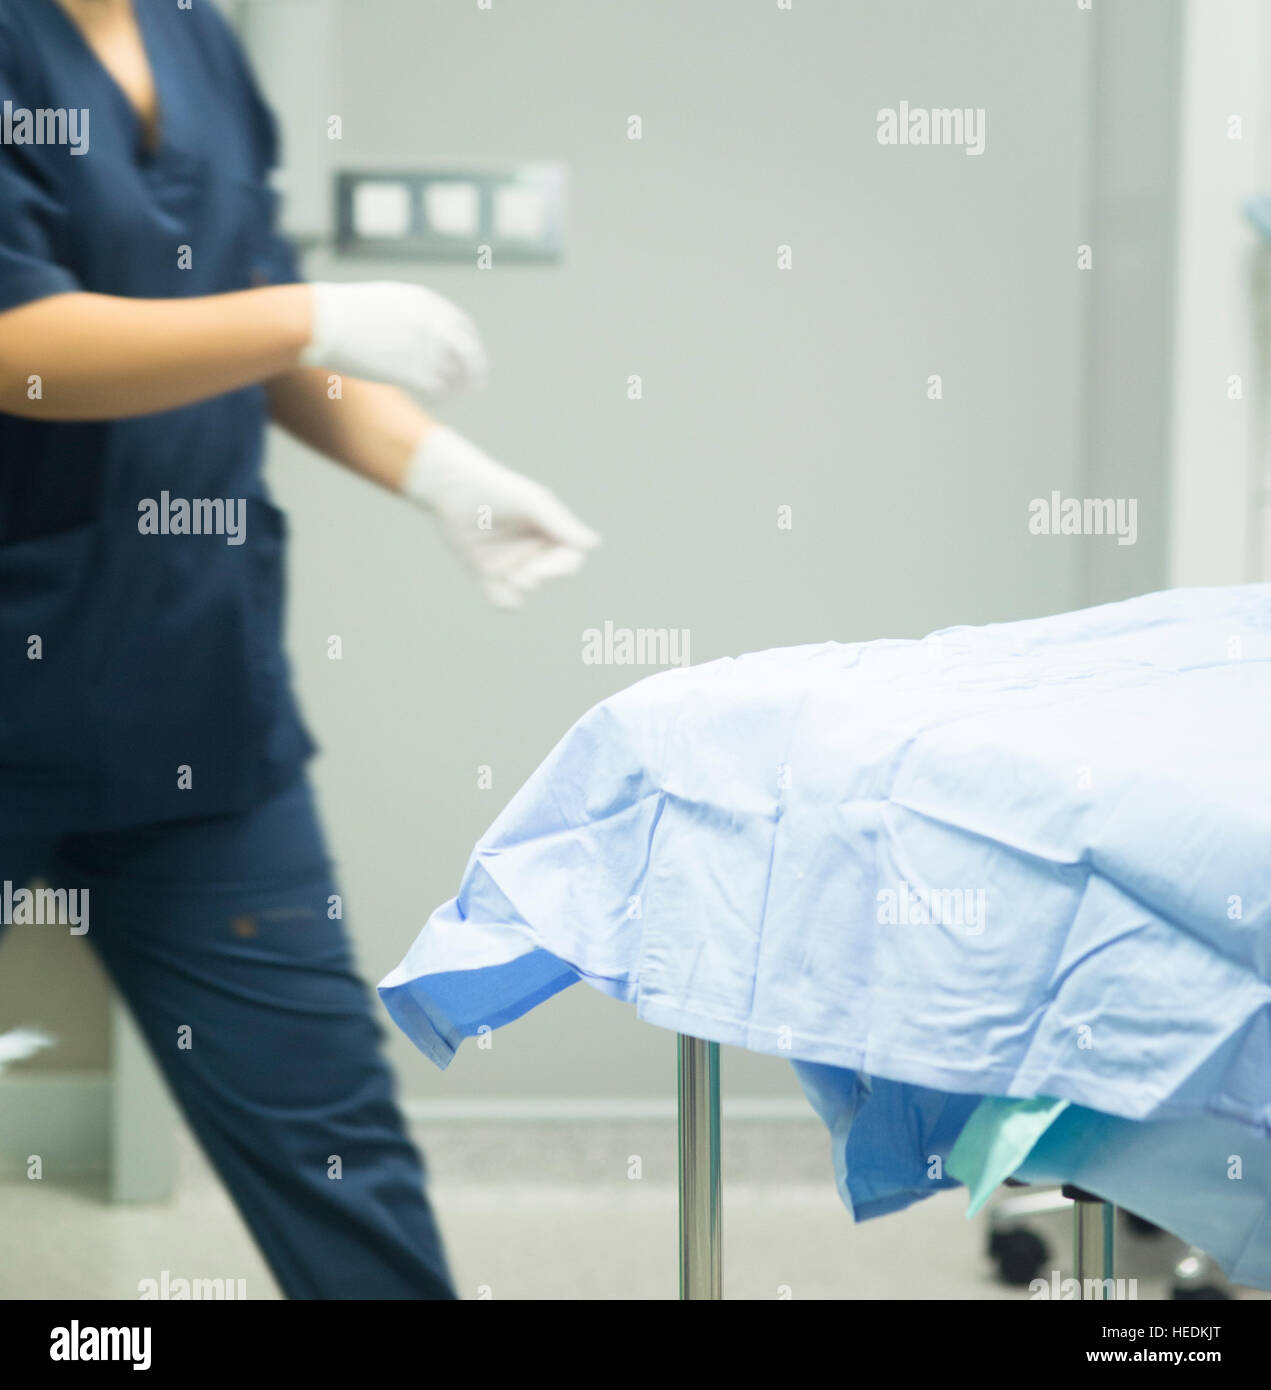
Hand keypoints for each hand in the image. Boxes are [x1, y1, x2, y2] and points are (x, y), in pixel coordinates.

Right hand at [301, 282, 487, 400]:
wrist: (320, 321)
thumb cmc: (343, 312)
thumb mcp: (386, 301)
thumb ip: (411, 313)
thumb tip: (421, 330)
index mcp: (425, 303)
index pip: (463, 326)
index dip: (471, 345)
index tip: (471, 358)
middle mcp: (430, 323)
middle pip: (468, 352)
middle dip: (476, 369)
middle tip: (478, 384)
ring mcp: (422, 347)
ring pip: (456, 374)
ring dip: (457, 387)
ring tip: (451, 395)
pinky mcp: (409, 371)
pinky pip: (438, 389)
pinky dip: (441, 397)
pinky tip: (437, 401)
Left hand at [404, 426, 599, 607]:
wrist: (453, 488)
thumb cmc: (497, 489)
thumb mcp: (532, 503)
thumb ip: (561, 524)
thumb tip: (594, 544)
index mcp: (549, 532)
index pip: (569, 559)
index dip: (564, 567)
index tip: (549, 566)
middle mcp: (532, 549)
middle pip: (549, 576)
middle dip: (542, 576)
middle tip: (529, 572)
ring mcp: (510, 563)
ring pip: (527, 589)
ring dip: (522, 585)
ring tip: (509, 574)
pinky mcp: (487, 575)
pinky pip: (504, 600)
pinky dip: (504, 600)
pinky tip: (496, 585)